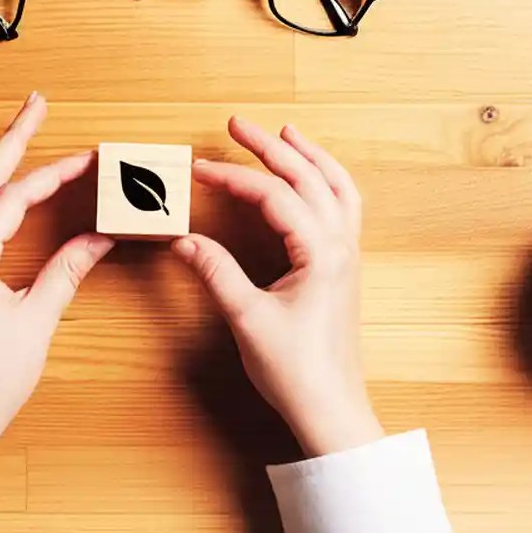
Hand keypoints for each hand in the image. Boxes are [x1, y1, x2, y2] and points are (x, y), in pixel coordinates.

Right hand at [172, 116, 383, 457]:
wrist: (330, 407)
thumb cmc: (295, 370)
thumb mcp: (247, 318)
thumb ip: (216, 272)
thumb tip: (183, 239)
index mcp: (322, 253)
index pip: (273, 197)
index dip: (233, 179)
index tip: (198, 170)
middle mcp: (341, 246)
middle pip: (308, 178)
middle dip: (272, 147)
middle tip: (238, 124)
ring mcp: (347, 255)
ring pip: (336, 187)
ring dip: (310, 156)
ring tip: (286, 133)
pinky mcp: (344, 268)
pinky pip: (344, 208)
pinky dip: (327, 182)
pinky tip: (311, 179)